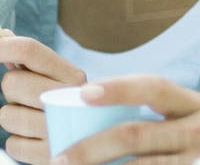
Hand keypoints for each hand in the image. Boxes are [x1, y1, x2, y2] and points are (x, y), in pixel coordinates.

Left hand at [0, 34, 86, 164]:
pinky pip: (12, 145)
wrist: (101, 148)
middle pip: (11, 82)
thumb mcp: (58, 81)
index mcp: (73, 77)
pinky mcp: (54, 159)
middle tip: (29, 101)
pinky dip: (19, 144)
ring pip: (6, 115)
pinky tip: (38, 142)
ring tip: (36, 122)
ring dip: (14, 118)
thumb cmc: (69, 107)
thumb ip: (30, 59)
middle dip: (11, 92)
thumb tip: (2, 33)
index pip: (27, 49)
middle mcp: (73, 101)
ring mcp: (64, 132)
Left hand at [50, 76, 199, 164]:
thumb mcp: (173, 110)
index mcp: (187, 104)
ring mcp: (193, 160)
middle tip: (58, 158)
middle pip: (136, 135)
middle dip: (91, 148)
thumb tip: (75, 103)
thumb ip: (137, 104)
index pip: (153, 88)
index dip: (119, 89)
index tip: (84, 93)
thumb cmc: (179, 125)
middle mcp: (194, 132)